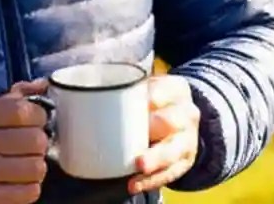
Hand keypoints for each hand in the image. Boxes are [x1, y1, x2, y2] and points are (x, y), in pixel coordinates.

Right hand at [0, 79, 50, 203]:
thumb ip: (16, 98)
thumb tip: (44, 84)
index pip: (24, 110)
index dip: (39, 117)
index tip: (34, 123)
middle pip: (36, 140)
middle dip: (38, 146)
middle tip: (28, 149)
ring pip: (37, 168)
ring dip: (35, 169)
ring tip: (21, 167)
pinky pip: (31, 192)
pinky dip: (29, 189)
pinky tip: (15, 184)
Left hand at [128, 75, 200, 194]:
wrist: (182, 121)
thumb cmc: (158, 103)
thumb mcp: (150, 89)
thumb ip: (127, 91)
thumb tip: (86, 99)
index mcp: (176, 90)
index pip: (163, 91)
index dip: (148, 98)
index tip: (130, 103)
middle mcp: (186, 114)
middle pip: (172, 121)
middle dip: (153, 128)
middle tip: (134, 134)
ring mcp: (187, 139)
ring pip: (173, 150)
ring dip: (155, 159)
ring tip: (139, 165)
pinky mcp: (184, 161)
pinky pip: (170, 172)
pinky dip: (151, 180)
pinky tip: (135, 183)